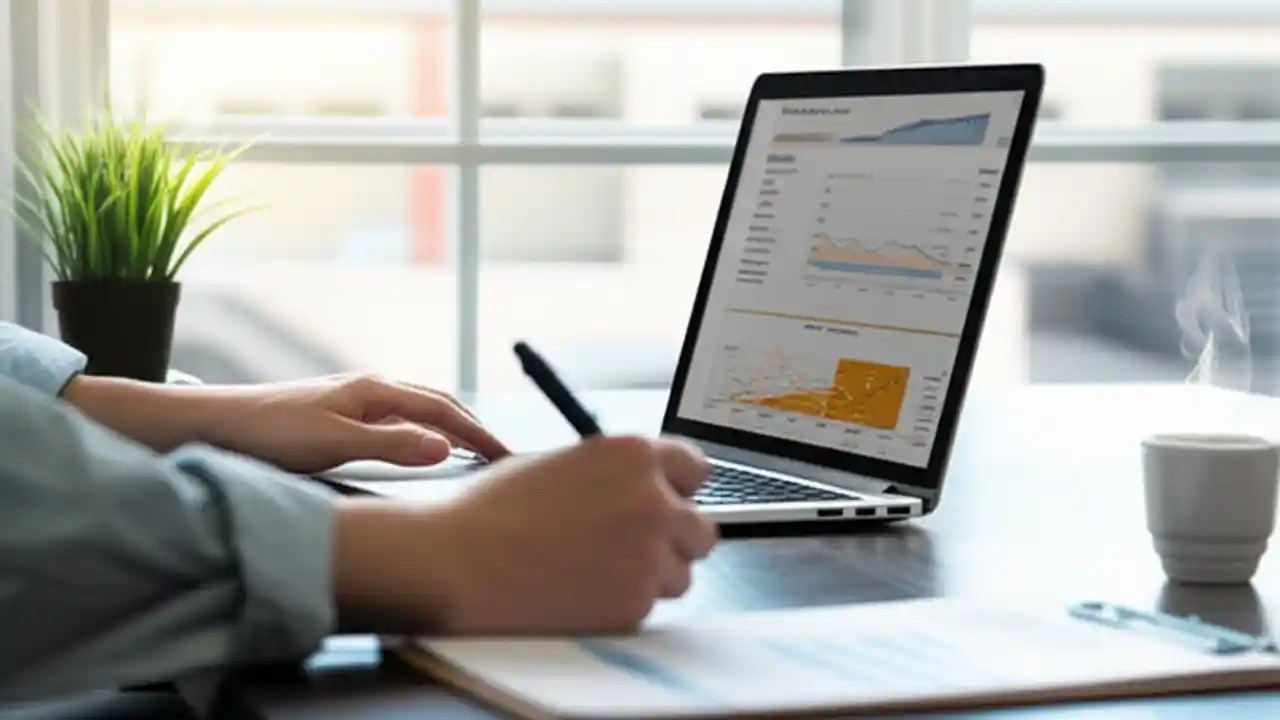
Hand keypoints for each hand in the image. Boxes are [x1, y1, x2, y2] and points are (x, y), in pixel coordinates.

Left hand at [204, 374, 510, 472]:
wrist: (214, 423)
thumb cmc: (269, 431)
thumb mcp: (335, 441)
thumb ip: (391, 443)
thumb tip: (445, 446)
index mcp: (375, 390)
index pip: (442, 410)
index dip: (477, 433)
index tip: (506, 456)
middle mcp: (369, 389)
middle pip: (435, 403)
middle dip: (471, 426)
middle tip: (499, 453)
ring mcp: (353, 399)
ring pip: (416, 408)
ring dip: (448, 425)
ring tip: (470, 448)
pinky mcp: (337, 413)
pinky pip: (396, 418)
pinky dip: (421, 429)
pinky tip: (416, 445)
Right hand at [332, 436, 717, 633]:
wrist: (457, 560)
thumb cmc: (494, 509)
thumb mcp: (562, 464)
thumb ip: (615, 474)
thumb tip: (645, 488)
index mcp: (633, 455)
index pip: (695, 469)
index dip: (677, 488)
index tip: (666, 500)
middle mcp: (653, 501)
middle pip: (700, 529)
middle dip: (672, 538)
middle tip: (631, 545)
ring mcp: (648, 556)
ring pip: (679, 574)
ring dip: (650, 575)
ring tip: (593, 569)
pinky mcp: (634, 604)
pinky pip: (646, 606)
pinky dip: (620, 603)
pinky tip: (578, 590)